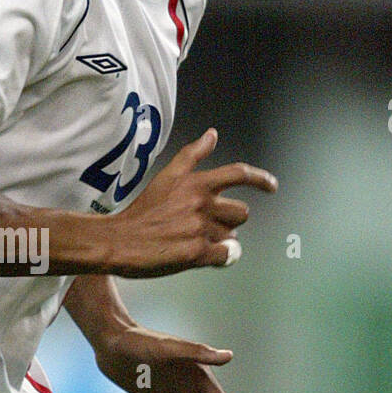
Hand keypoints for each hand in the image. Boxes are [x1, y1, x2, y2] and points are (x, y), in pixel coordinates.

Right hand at [109, 128, 276, 277]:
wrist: (119, 240)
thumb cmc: (142, 211)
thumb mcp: (167, 176)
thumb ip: (193, 155)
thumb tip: (212, 134)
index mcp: (196, 183)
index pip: (239, 174)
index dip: (261, 179)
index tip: (271, 186)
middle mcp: (201, 203)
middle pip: (241, 212)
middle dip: (229, 221)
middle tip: (208, 226)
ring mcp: (200, 228)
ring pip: (232, 236)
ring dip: (221, 241)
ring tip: (197, 240)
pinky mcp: (197, 251)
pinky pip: (227, 255)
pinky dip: (221, 258)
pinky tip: (205, 256)